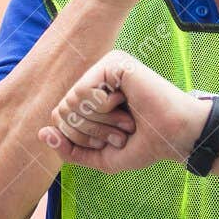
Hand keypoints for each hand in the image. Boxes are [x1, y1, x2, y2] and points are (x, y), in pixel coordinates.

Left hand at [38, 50, 209, 172]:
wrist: (176, 138)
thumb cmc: (143, 145)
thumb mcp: (100, 156)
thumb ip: (69, 149)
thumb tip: (42, 132)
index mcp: (91, 94)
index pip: (59, 118)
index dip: (80, 138)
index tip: (111, 140)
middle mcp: (95, 77)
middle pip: (62, 110)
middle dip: (90, 132)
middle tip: (121, 131)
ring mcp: (104, 67)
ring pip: (72, 101)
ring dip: (100, 122)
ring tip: (126, 120)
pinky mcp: (113, 63)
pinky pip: (84, 91)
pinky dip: (105, 108)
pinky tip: (127, 103)